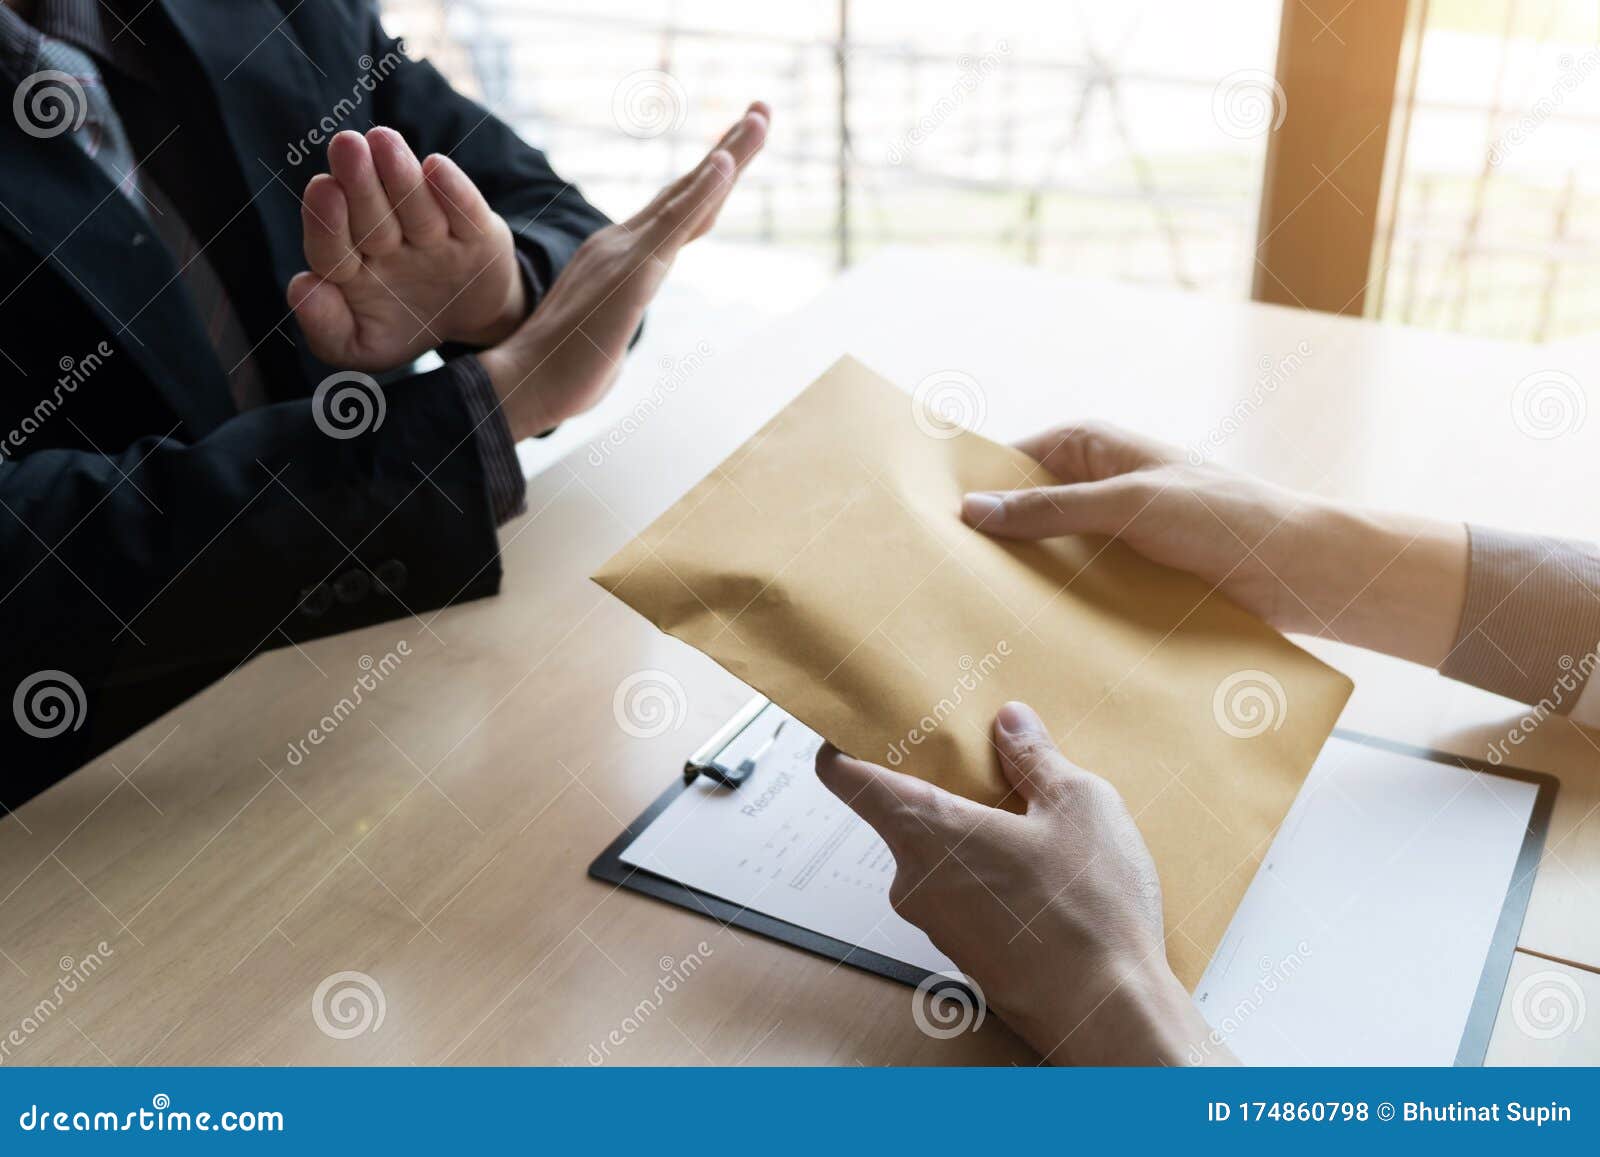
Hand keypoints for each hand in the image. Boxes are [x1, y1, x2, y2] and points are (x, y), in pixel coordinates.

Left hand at [288, 127, 524, 371]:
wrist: (469, 318)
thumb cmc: (404, 325)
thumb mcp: (364, 348)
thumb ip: (326, 329)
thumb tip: (301, 286)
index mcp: (351, 267)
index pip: (332, 246)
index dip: (326, 220)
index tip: (323, 189)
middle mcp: (388, 242)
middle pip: (372, 215)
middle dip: (359, 182)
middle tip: (347, 145)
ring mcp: (432, 235)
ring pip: (414, 206)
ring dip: (399, 174)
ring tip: (383, 140)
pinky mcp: (475, 231)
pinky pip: (464, 211)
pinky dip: (453, 190)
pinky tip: (436, 167)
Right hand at [478, 104, 768, 438]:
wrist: (520, 386)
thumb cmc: (557, 376)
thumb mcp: (602, 344)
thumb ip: (615, 330)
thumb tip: (611, 348)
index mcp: (617, 258)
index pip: (674, 212)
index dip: (706, 181)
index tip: (733, 151)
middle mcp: (622, 244)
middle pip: (687, 191)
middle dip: (729, 149)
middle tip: (761, 110)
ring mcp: (628, 254)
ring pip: (689, 196)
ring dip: (729, 155)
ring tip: (760, 115)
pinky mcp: (633, 273)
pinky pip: (675, 225)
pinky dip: (702, 191)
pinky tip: (726, 162)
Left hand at [816, 701, 1227, 1064]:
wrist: (1108, 1015)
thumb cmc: (1090, 914)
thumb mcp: (1079, 805)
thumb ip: (1035, 757)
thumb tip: (1010, 723)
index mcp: (926, 829)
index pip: (845, 776)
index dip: (844, 745)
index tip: (859, 727)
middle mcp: (913, 878)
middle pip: (900, 813)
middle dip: (941, 789)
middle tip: (991, 771)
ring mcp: (934, 922)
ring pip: (936, 858)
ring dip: (972, 838)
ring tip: (1035, 829)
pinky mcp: (961, 954)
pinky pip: (960, 896)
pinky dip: (988, 878)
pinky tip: (1043, 880)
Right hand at [961, 422, 1467, 667]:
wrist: (1299, 571)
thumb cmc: (1224, 518)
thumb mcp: (1129, 503)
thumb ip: (1051, 509)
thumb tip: (972, 510)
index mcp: (1091, 446)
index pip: (1010, 461)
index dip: (971, 488)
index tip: (924, 520)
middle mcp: (1096, 485)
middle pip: (1022, 511)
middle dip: (988, 541)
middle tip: (933, 578)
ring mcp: (1111, 534)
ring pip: (1047, 555)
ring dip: (1021, 581)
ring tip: (968, 612)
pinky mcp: (1129, 576)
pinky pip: (1077, 589)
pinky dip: (1054, 606)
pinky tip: (1023, 633)